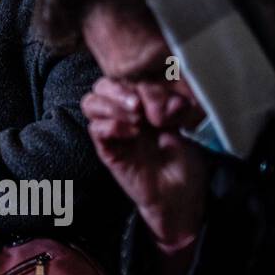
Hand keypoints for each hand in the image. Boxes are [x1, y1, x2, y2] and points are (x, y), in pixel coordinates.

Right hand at [82, 78, 207, 247]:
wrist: (181, 196)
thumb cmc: (183, 162)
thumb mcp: (183, 126)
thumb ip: (171, 106)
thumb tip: (165, 98)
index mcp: (140, 104)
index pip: (125, 79)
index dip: (141, 84)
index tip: (163, 101)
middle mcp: (122, 115)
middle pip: (101, 87)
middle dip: (119, 89)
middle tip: (139, 104)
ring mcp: (113, 133)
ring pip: (90, 103)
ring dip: (112, 105)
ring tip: (136, 118)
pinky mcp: (108, 151)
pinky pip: (96, 130)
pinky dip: (111, 125)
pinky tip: (132, 132)